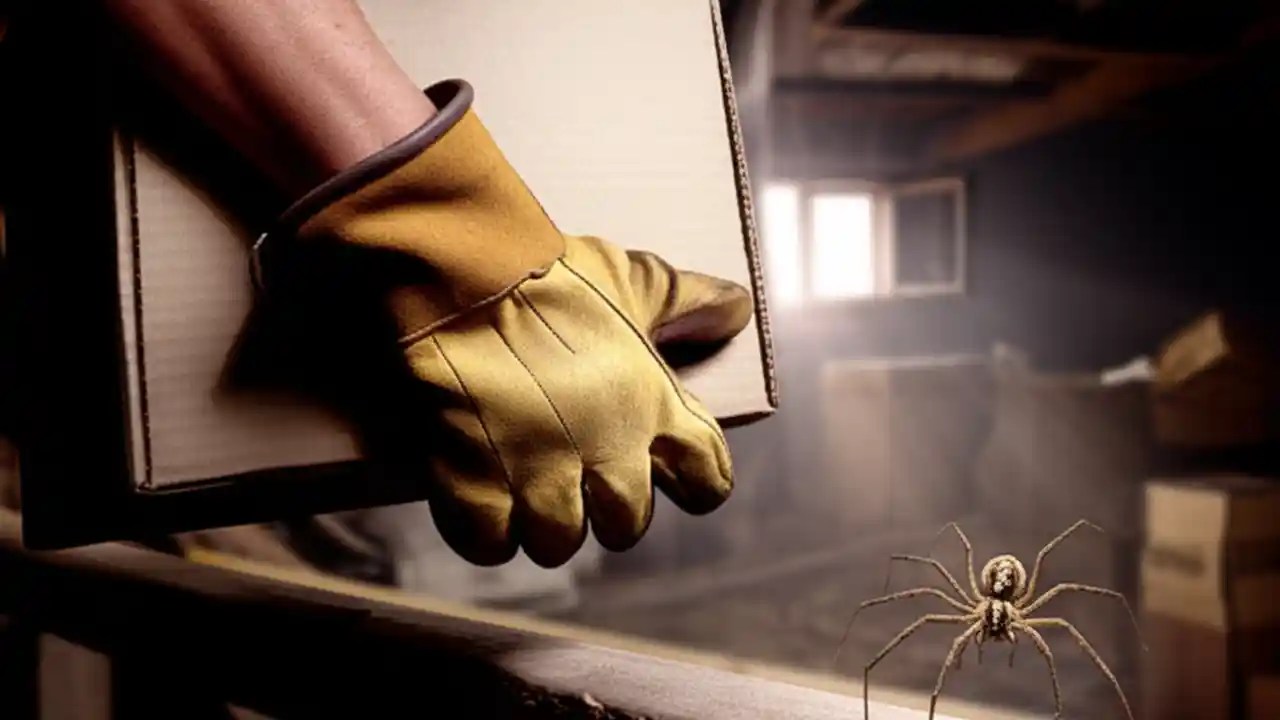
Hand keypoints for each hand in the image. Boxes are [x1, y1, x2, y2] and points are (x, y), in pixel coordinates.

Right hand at [273, 80, 753, 566]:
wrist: (464, 276)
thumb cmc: (552, 274)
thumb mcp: (633, 279)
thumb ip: (687, 302)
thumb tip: (737, 309)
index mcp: (654, 407)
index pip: (708, 480)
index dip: (692, 483)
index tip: (667, 471)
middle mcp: (608, 452)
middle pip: (627, 525)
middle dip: (606, 511)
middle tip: (577, 478)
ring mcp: (540, 474)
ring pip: (558, 543)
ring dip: (543, 525)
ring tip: (523, 490)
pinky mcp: (476, 486)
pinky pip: (490, 543)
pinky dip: (484, 531)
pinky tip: (478, 498)